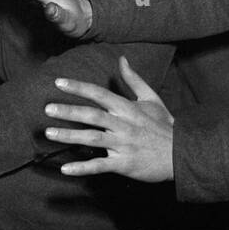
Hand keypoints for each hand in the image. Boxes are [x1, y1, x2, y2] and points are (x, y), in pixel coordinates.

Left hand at [44, 58, 173, 182]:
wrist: (181, 154)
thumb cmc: (163, 126)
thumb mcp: (152, 99)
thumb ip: (134, 80)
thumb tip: (121, 60)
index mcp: (128, 108)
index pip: (100, 94)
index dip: (79, 87)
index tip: (59, 82)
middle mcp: (124, 125)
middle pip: (93, 115)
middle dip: (69, 111)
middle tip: (47, 108)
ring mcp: (123, 145)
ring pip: (93, 139)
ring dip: (70, 135)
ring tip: (49, 133)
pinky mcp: (124, 165)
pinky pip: (100, 166)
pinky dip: (82, 168)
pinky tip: (65, 169)